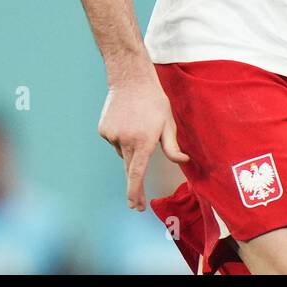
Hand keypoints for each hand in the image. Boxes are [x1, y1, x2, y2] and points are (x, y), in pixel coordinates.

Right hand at [98, 72, 188, 211]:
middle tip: (137, 203)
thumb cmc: (154, 101)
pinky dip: (121, 138)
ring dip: (130, 148)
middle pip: (129, 170)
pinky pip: (114, 142)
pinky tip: (126, 121)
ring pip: (123, 153)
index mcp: (144, 141)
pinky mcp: (103, 130)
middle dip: (133, 187)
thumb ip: (173, 146)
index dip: (136, 192)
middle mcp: (126, 141)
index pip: (137, 173)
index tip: (136, 207)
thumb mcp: (168, 123)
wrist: (130, 80)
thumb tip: (183, 161)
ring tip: (137, 125)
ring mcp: (112, 135)